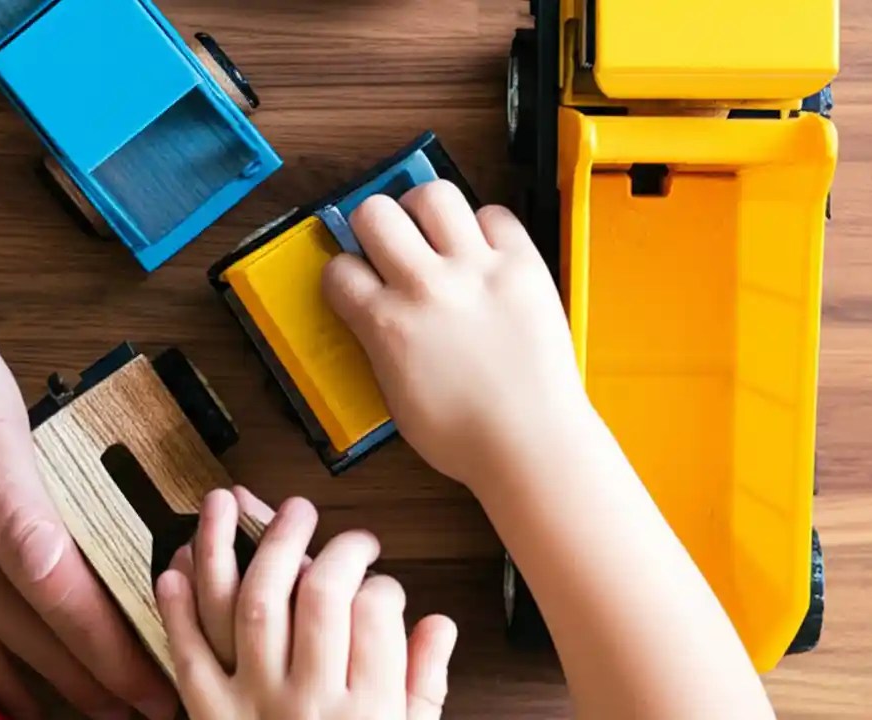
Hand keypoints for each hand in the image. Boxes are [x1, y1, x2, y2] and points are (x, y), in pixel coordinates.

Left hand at [156, 489, 457, 719]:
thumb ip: (425, 686)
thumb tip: (438, 625)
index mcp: (370, 709)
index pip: (378, 612)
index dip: (377, 578)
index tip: (374, 576)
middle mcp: (312, 702)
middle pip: (320, 594)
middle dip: (323, 542)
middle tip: (315, 518)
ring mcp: (256, 706)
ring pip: (250, 605)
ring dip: (236, 545)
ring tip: (229, 502)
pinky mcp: (210, 718)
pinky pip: (188, 654)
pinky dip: (177, 608)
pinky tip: (178, 566)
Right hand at [321, 180, 588, 486]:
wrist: (532, 442)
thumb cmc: (465, 436)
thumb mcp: (395, 397)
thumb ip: (378, 345)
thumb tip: (375, 313)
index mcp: (387, 324)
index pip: (339, 269)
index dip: (344, 273)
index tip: (356, 279)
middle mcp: (426, 286)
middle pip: (375, 212)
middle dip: (372, 224)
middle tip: (387, 242)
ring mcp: (476, 269)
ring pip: (434, 194)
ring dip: (424, 208)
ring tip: (432, 230)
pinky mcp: (522, 264)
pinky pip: (495, 215)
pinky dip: (484, 226)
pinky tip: (482, 250)